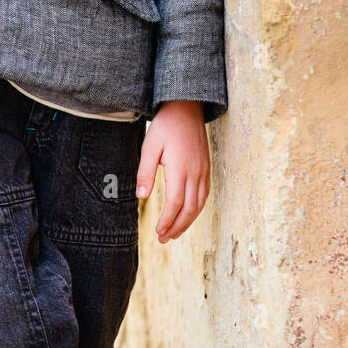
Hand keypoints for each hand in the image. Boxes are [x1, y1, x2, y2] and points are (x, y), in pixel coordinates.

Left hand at [136, 101, 210, 242]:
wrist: (186, 108)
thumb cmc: (165, 126)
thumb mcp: (149, 146)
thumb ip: (145, 172)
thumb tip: (141, 197)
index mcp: (180, 168)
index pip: (175, 203)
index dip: (168, 221)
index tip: (158, 232)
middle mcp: (196, 172)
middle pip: (190, 209)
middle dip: (177, 227)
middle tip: (164, 239)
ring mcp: (203, 171)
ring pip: (199, 204)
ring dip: (187, 222)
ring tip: (174, 233)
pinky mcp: (206, 168)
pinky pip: (204, 195)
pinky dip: (196, 210)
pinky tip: (187, 215)